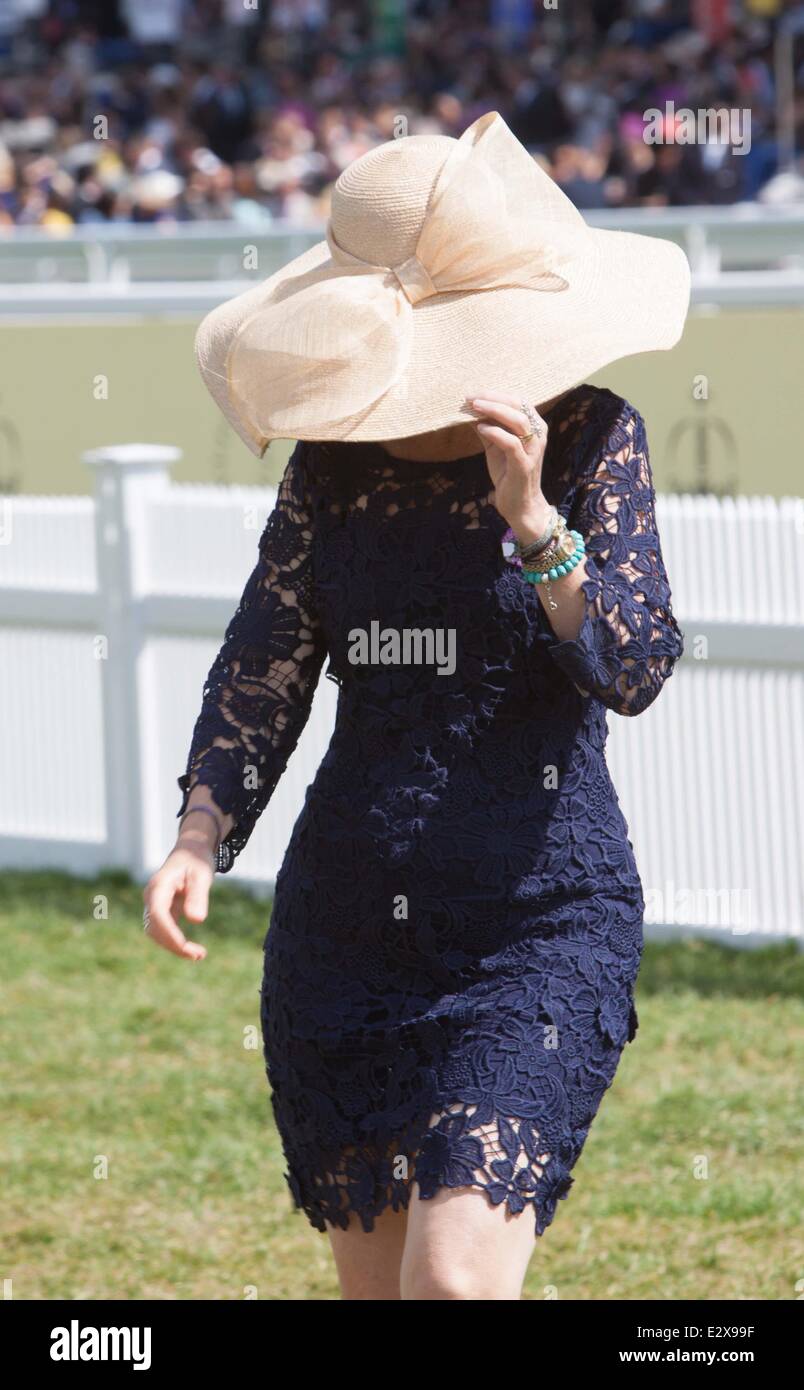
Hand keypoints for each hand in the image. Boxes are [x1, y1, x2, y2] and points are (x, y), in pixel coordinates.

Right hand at [142, 833, 213, 960]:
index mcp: (159, 886)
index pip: (158, 914)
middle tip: (198, 955)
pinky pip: (163, 930)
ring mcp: (154, 904)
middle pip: (154, 928)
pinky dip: (175, 942)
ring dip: (174, 946)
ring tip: (199, 955)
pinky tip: (193, 950)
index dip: (169, 933)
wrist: (190, 851)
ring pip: (156, 932)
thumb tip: (196, 920)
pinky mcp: (161, 911)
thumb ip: (198, 896)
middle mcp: (152, 897)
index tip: (185, 946)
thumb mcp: (202, 875)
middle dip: (173, 944)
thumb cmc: (197, 860)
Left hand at [466, 390, 550, 539]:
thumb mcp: (495, 447)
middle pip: (518, 405)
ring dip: (495, 411)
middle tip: (471, 397)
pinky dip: (495, 433)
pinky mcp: (524, 465)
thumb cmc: (509, 474)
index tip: (473, 393)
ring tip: (474, 408)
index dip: (495, 394)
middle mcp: (537, 435)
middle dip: (493, 398)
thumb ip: (487, 429)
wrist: (520, 505)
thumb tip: (469, 411)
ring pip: (518, 421)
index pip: (517, 401)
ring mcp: (533, 450)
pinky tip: (480, 428)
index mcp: (534, 427)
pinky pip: (511, 443)